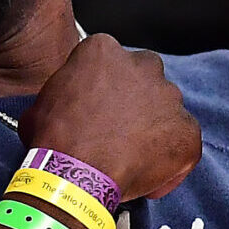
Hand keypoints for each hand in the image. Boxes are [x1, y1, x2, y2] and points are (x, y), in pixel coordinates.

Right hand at [17, 34, 200, 200]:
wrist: (74, 177)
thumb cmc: (53, 141)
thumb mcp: (42, 105)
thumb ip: (65, 94)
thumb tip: (63, 108)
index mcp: (104, 51)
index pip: (110, 62)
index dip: (103, 88)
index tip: (97, 108)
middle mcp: (142, 66)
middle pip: (144, 77)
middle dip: (135, 99)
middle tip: (117, 128)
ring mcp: (169, 97)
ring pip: (166, 108)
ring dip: (153, 125)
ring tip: (130, 154)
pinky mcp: (187, 130)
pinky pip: (183, 141)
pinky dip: (170, 156)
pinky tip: (145, 173)